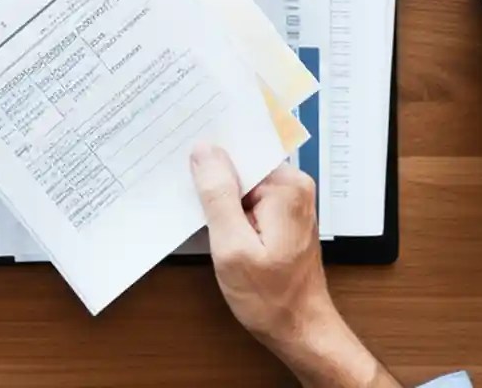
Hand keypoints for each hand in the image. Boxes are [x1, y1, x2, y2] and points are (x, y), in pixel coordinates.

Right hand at [190, 145, 398, 387]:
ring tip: (200, 215)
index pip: (239, 151)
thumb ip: (217, 195)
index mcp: (286, 186)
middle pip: (241, 166)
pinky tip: (216, 228)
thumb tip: (204, 151)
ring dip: (219, 198)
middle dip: (212, 180)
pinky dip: (230, 211)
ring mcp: (290, 202)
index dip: (208, 157)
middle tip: (187, 196)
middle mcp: (294, 187)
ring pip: (242, 185)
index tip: (180, 161)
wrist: (301, 330)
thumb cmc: (270, 298)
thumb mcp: (232, 247)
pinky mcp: (283, 217)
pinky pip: (249, 200)